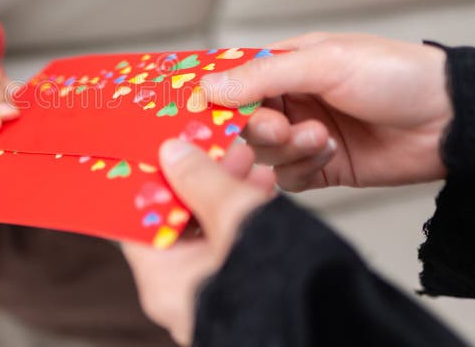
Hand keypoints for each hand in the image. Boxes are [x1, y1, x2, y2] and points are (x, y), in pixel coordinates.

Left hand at [122, 139, 274, 345]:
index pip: (139, 221)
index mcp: (165, 283)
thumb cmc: (284, 284)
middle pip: (177, 223)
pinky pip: (233, 247)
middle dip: (199, 179)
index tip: (168, 151)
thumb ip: (203, 181)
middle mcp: (184, 295)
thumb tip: (174, 154)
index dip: (153, 181)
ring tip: (252, 163)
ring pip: (210, 232)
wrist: (335, 324)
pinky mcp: (245, 293)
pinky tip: (266, 189)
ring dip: (227, 193)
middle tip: (219, 149)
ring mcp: (214, 296)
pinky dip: (245, 218)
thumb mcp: (238, 217)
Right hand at [201, 33, 451, 190]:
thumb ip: (263, 75)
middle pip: (242, 123)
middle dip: (257, 129)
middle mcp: (289, 101)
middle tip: (279, 128)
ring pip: (263, 153)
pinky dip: (303, 168)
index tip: (203, 114)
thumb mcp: (324, 62)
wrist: (449, 120)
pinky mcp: (320, 169)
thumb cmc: (393, 74)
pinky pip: (288, 177)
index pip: (233, 83)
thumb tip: (209, 85)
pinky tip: (330, 153)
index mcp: (285, 66)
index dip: (217, 99)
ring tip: (321, 137)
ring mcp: (303, 136)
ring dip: (288, 148)